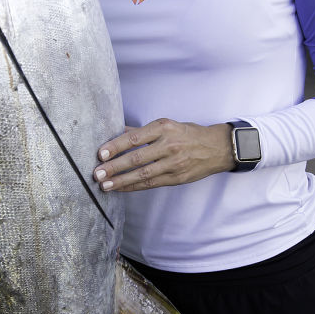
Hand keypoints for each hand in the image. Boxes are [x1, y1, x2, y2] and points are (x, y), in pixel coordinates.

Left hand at [92, 119, 234, 190]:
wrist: (217, 148)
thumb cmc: (188, 134)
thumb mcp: (168, 125)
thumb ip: (142, 131)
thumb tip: (117, 131)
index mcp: (164, 128)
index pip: (134, 138)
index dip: (115, 146)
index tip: (100, 153)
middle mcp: (169, 145)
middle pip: (136, 158)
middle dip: (114, 167)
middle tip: (97, 173)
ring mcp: (174, 163)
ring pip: (143, 174)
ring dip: (121, 181)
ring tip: (105, 185)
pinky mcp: (177, 178)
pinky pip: (151, 184)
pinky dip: (134, 186)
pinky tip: (121, 188)